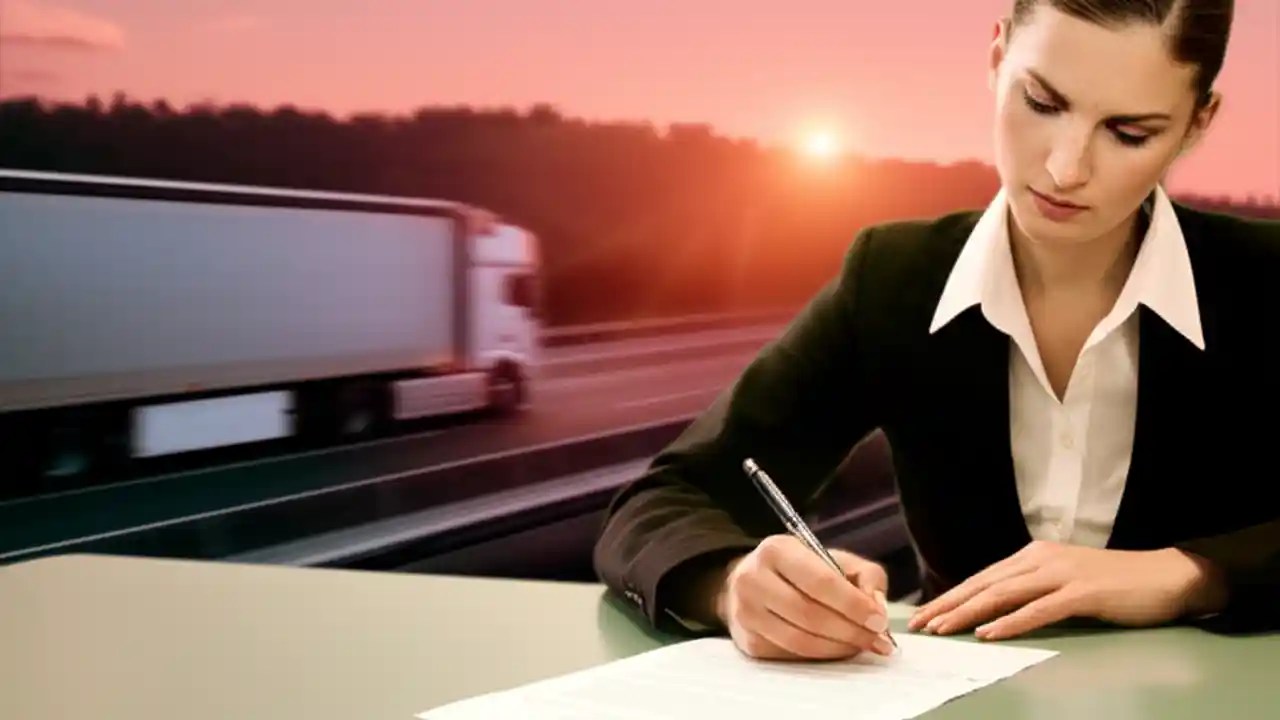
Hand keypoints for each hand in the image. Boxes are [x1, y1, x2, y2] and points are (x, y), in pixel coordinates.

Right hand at [714, 534, 893, 659]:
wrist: (753, 582)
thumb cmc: (800, 570)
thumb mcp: (834, 558)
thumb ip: (866, 576)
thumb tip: (877, 608)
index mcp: (776, 550)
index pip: (820, 581)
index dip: (853, 605)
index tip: (879, 620)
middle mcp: (753, 579)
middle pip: (810, 615)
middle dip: (850, 631)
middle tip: (876, 639)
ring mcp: (746, 613)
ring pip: (800, 641)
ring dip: (837, 648)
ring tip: (860, 645)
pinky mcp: (747, 641)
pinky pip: (790, 655)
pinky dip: (820, 656)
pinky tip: (835, 649)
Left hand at [907, 540, 1220, 640]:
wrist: (1166, 577)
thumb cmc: (1114, 584)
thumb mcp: (1064, 581)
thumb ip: (1031, 589)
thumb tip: (992, 610)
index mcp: (1034, 555)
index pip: (983, 578)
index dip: (951, 596)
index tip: (924, 614)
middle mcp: (1042, 559)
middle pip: (985, 584)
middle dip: (948, 604)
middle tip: (920, 624)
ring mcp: (1062, 574)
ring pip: (1004, 594)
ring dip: (969, 613)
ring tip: (943, 629)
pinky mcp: (1083, 592)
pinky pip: (1039, 609)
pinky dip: (1011, 621)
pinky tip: (990, 633)